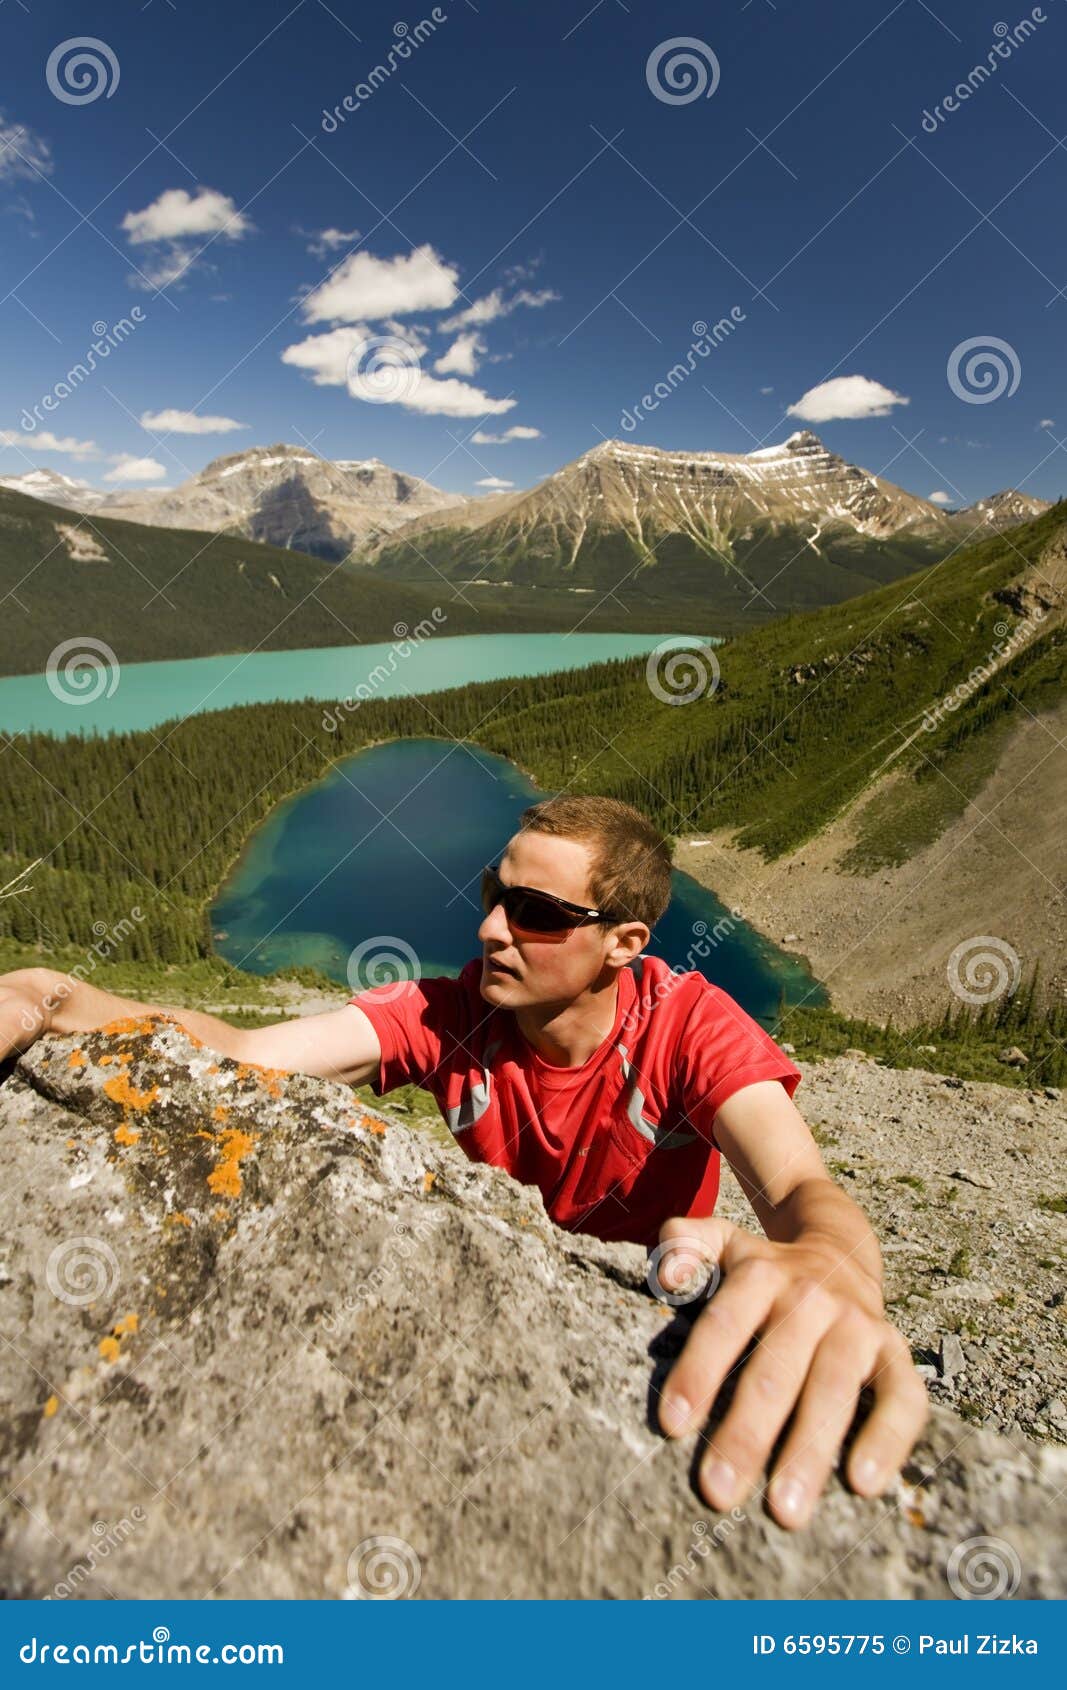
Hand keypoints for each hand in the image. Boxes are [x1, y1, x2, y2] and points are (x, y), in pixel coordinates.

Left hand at [653, 1214, 928, 1529]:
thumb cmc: (763, 1269)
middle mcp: (813, 1298)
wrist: (841, 1251)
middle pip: (777, 1367)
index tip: (672, 1426)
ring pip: (833, 1389)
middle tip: (718, 1492)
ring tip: (785, 1509)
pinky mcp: (896, 1353)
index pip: (725, 1323)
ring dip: (809, 1450)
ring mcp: (858, 1326)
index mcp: (761, 1275)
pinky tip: (863, 1484)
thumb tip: (665, 1274)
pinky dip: (887, 1438)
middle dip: (747, 1432)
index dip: (698, 1371)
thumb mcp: (720, 1243)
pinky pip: (902, 1397)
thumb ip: (683, 1243)